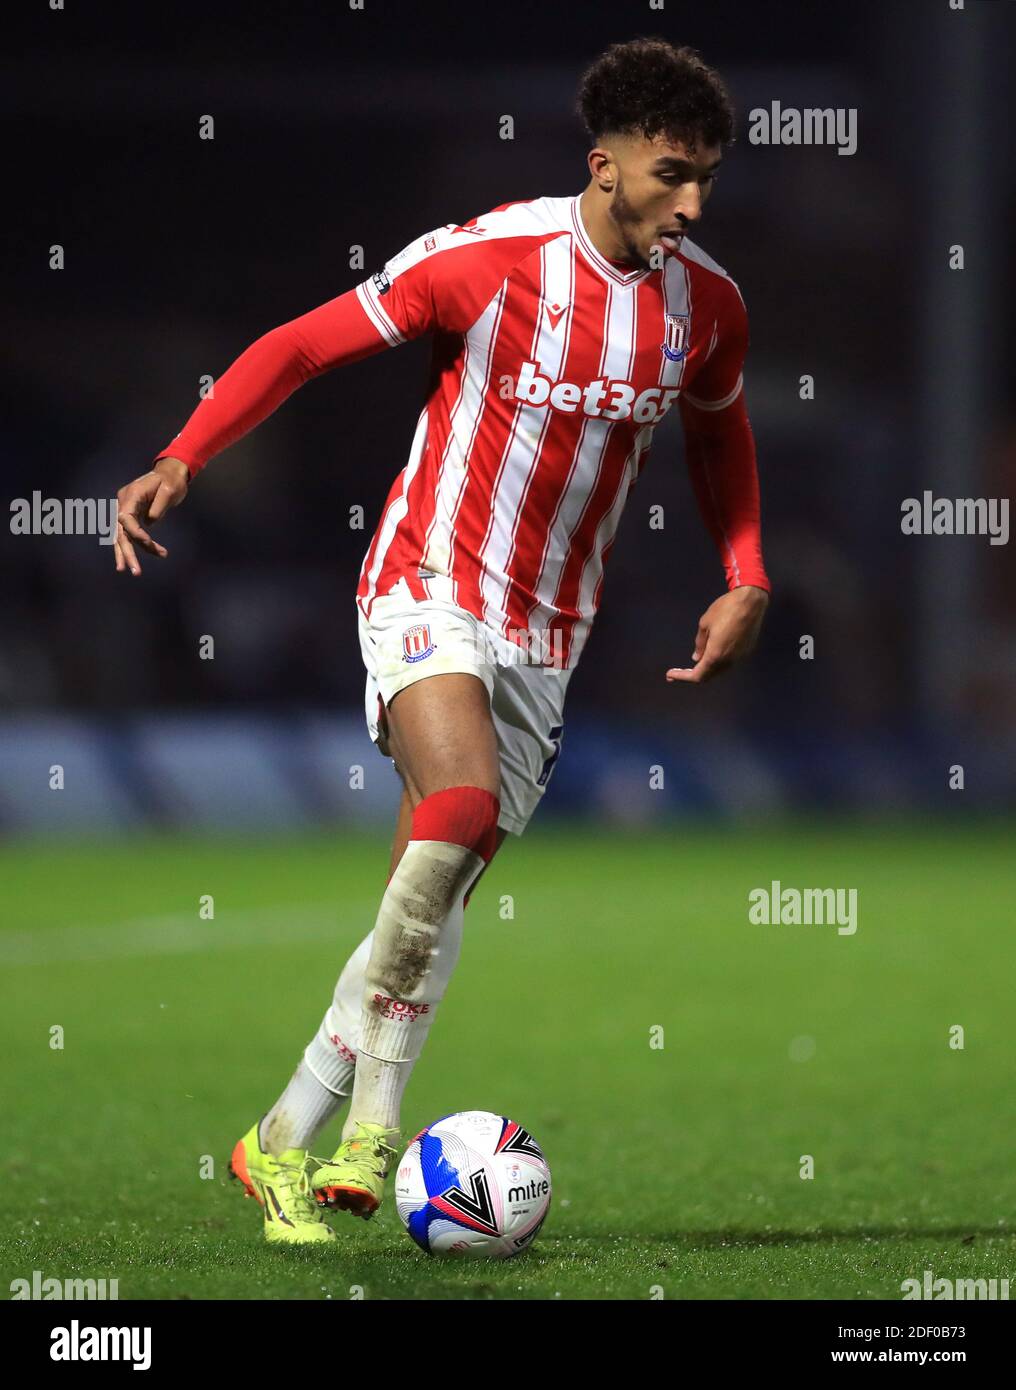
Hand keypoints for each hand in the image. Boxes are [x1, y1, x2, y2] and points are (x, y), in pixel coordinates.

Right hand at [113, 457, 188, 574]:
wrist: (171, 472)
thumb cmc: (172, 480)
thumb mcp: (169, 491)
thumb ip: (158, 508)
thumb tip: (149, 524)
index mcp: (131, 494)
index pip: (125, 518)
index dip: (134, 533)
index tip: (147, 542)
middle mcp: (124, 502)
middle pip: (121, 530)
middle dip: (127, 552)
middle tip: (134, 571)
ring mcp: (126, 508)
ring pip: (123, 535)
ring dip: (127, 554)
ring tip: (134, 571)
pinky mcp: (132, 515)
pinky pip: (130, 534)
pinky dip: (135, 546)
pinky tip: (135, 562)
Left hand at [666, 585, 768, 684]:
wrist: (751, 601)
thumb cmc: (725, 609)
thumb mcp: (705, 624)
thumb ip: (700, 644)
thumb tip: (696, 657)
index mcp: (715, 655)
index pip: (697, 676)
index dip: (682, 677)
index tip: (670, 675)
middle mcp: (728, 661)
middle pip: (708, 677)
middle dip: (692, 676)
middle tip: (678, 672)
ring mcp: (739, 657)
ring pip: (719, 671)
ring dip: (705, 670)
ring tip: (694, 664)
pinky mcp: (746, 651)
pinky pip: (728, 663)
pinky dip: (717, 664)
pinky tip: (711, 655)